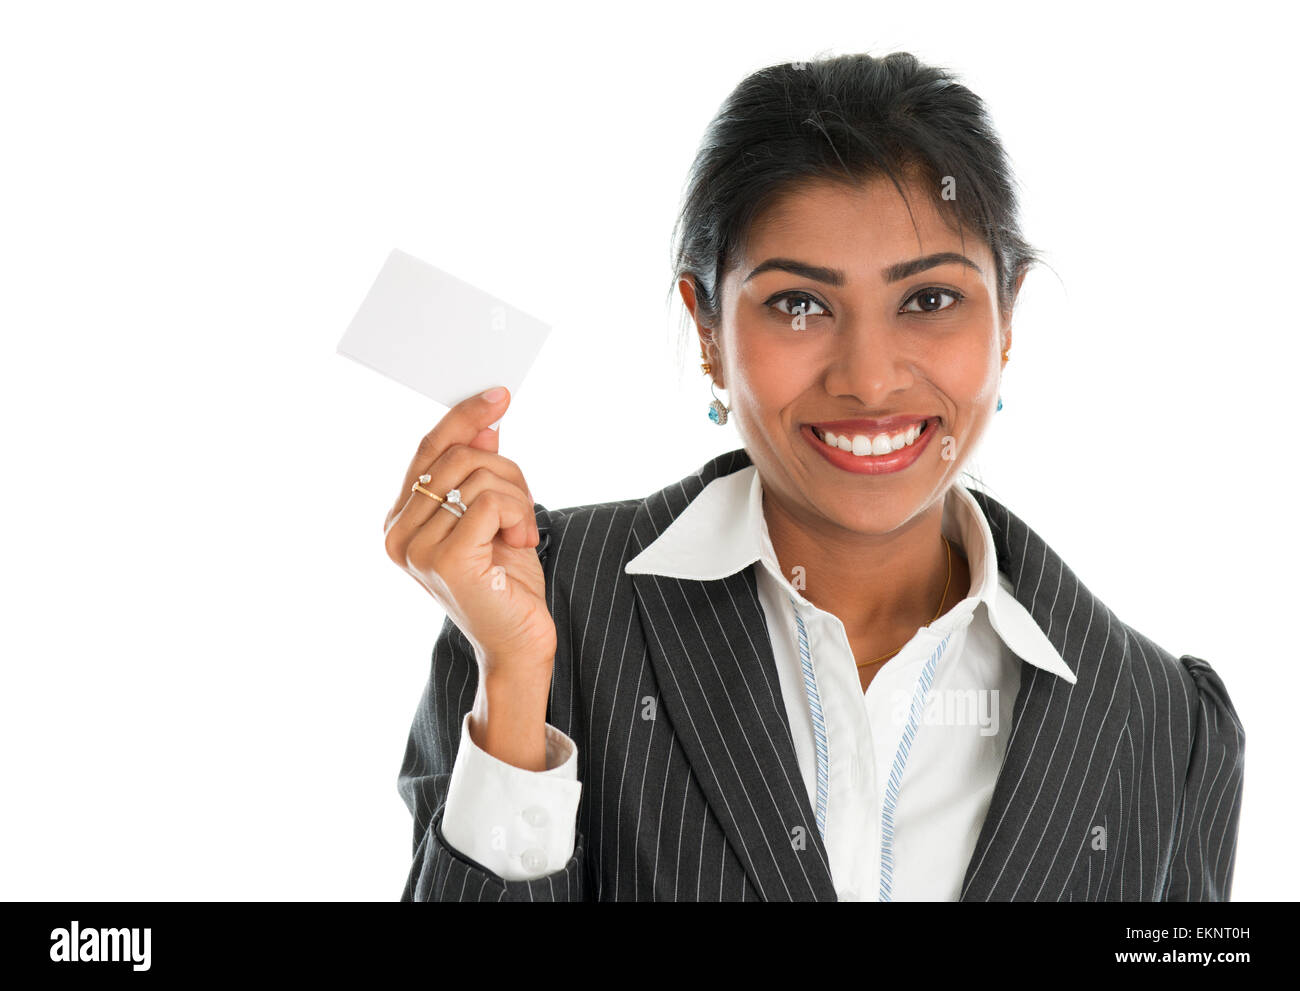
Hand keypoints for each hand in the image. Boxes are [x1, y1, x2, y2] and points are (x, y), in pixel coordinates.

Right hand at [383, 387, 556, 676]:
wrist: (519, 642)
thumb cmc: (506, 583)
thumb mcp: (494, 516)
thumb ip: (478, 473)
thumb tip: (483, 426)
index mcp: (401, 520)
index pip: (429, 449)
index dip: (464, 417)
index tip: (498, 396)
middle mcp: (397, 533)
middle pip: (457, 456)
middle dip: (505, 472)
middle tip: (523, 510)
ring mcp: (416, 548)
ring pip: (476, 476)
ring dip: (517, 499)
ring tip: (520, 534)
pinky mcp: (445, 559)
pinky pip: (488, 501)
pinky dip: (517, 515)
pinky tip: (520, 544)